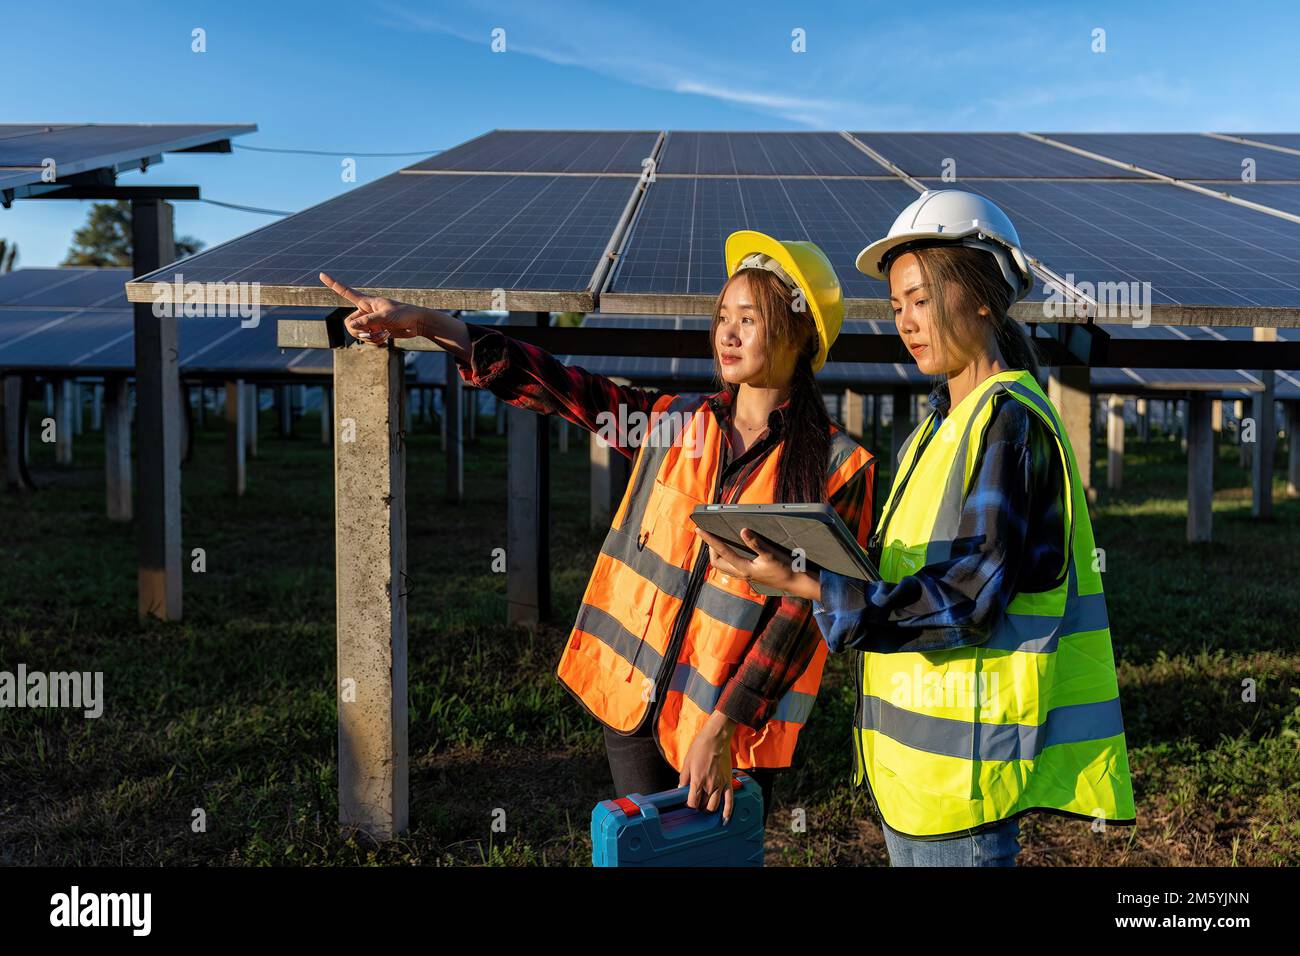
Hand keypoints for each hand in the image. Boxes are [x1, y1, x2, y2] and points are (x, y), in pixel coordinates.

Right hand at [319, 272, 428, 345]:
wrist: (417, 323)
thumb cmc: (404, 314)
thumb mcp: (385, 317)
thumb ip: (368, 321)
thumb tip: (351, 327)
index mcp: (366, 302)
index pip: (346, 291)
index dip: (333, 284)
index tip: (321, 274)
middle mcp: (365, 311)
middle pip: (349, 324)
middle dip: (359, 331)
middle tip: (372, 332)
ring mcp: (370, 322)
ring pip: (358, 334)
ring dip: (369, 338)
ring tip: (383, 334)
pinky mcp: (376, 331)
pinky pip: (367, 340)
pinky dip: (375, 341)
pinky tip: (385, 337)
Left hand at [678, 712, 737, 821]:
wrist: (716, 738)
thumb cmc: (700, 748)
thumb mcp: (686, 763)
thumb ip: (683, 779)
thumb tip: (680, 790)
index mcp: (697, 780)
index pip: (692, 802)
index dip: (688, 805)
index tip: (687, 802)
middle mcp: (709, 785)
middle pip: (703, 806)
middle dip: (698, 807)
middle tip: (696, 803)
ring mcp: (720, 785)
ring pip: (714, 806)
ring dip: (709, 809)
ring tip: (705, 807)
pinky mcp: (728, 782)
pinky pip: (730, 801)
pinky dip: (728, 812)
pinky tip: (725, 820)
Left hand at [693, 527, 819, 599]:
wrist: (796, 583)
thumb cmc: (785, 569)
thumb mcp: (771, 554)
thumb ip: (756, 543)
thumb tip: (743, 531)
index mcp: (744, 568)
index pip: (721, 552)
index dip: (709, 540)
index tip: (699, 530)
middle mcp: (741, 574)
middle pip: (716, 562)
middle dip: (711, 548)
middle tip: (710, 534)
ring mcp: (745, 576)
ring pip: (723, 566)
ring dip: (717, 553)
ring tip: (717, 540)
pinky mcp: (749, 575)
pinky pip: (731, 567)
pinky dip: (726, 558)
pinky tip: (731, 550)